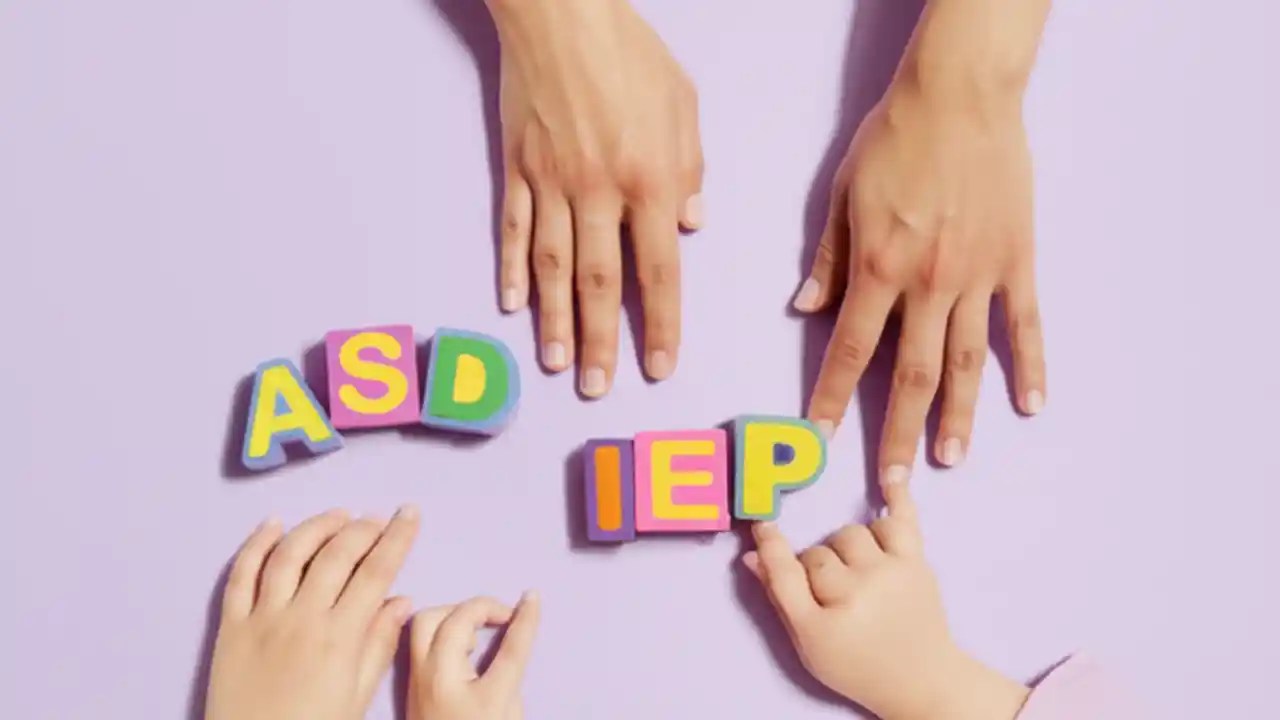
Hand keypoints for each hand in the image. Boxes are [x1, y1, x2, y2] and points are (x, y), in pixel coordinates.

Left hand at [204, 507, 419, 719]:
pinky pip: (241, 574)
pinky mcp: (231, 625)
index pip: (376, 572)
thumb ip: (378, 645)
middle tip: (378, 518)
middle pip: (336, 554)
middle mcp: (302, 618)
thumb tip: (402, 601)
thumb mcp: (357, 697)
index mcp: (340, 637)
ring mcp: (262, 618)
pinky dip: (257, 543)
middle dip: (363, 528)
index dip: (397, 538)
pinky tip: (274, 524)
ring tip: (338, 515)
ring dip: (317, 526)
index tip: (409, 513)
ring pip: (290, 553)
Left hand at [407, 594, 540, 719]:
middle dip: (481, 608)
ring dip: (452, 613)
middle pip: (455, 623)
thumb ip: (508, 674)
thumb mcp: (510, 712)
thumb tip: (507, 631)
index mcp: (481, 702)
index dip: (526, 620)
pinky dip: (436, 625)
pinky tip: (453, 634)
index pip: (509, 649)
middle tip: (502, 617)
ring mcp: (418, 686)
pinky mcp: (407, 687)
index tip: (533, 597)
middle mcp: (442, 687)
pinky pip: (415, 640)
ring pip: (424, 623)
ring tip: (475, 627)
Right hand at [486, 0, 702, 396]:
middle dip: (599, 342)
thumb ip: (692, 170)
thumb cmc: (631, 54)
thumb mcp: (685, 105)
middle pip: (598, 282)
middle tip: (598, 389)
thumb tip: (690, 227)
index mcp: (650, 180)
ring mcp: (551, 182)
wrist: (563, 12)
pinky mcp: (517, 167)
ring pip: (552, 266)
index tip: (659, 365)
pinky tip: (512, 304)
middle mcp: (599, 191)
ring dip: (553, 321)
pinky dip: (513, 268)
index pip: (657, 269)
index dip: (658, 323)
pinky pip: (514, 228)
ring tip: (556, 364)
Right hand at [743, 482, 1027, 719]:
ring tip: (856, 572)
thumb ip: (781, 598)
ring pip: (850, 533)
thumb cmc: (857, 664)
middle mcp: (856, 595)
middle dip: (817, 566)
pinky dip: (897, 496)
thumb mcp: (809, 645)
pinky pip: (902, 519)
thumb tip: (753, 554)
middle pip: (818, 552)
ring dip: (846, 547)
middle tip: (831, 591)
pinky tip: (892, 476)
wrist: (923, 680)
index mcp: (822, 625)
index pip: (786, 572)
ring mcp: (889, 574)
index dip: (770, 545)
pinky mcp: (917, 563)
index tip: (762, 525)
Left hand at [798, 41, 1045, 479]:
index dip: (830, 396)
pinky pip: (1025, 324)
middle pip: (910, 374)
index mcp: (879, 269)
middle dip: (896, 431)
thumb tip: (806, 308)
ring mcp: (978, 277)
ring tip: (949, 459)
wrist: (961, 97)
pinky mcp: (1016, 261)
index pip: (850, 349)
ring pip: (967, 361)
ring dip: (957, 415)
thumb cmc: (894, 140)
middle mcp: (928, 284)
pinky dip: (1031, 365)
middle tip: (892, 480)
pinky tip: (1031, 405)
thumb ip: (828, 259)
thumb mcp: (841, 196)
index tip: (818, 438)